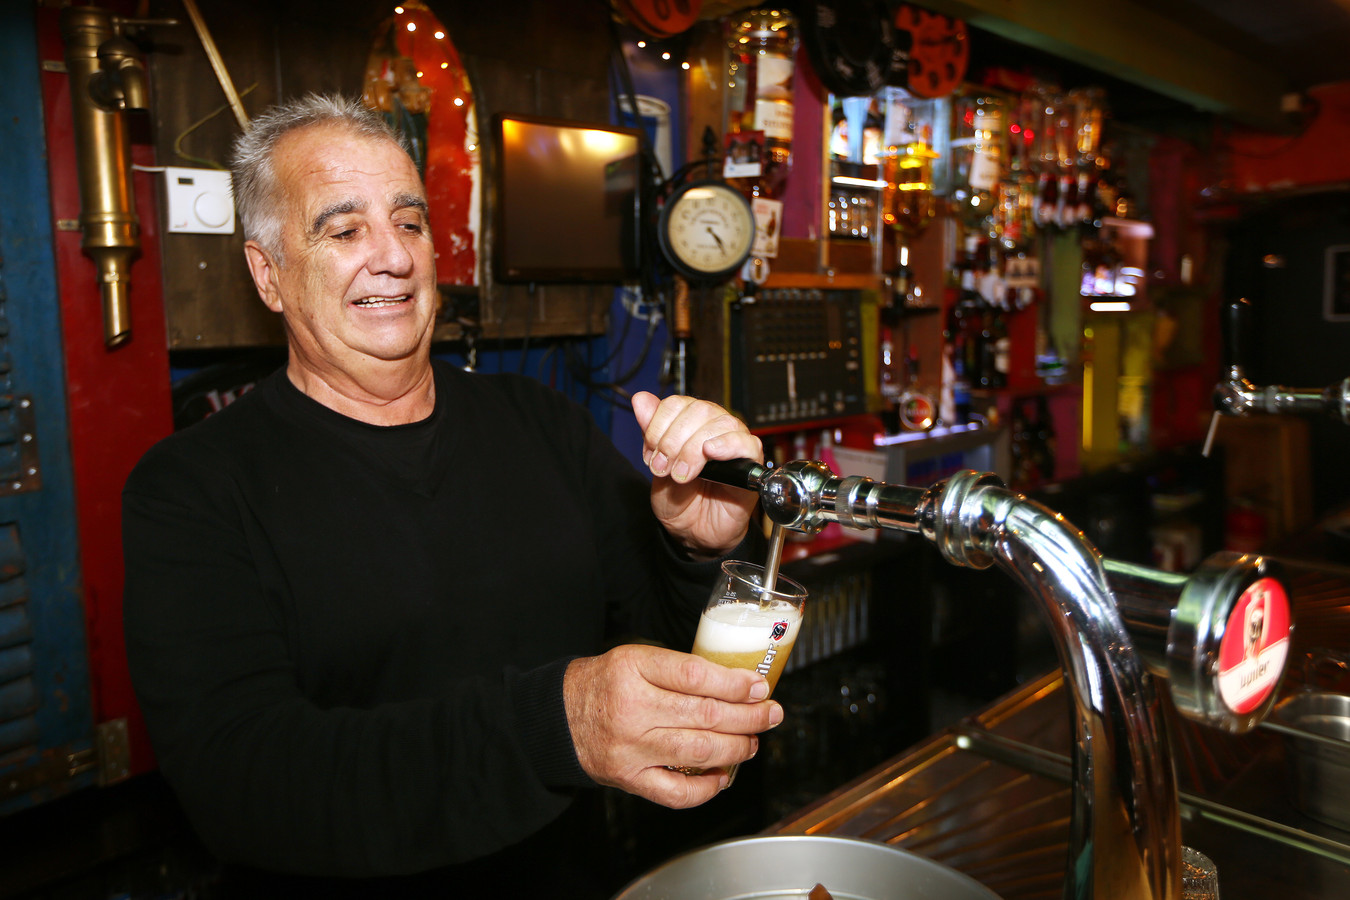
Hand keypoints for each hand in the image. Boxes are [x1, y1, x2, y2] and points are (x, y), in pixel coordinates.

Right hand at [564, 645, 782, 807]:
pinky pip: (678, 792)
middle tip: (770, 714)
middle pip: (705, 715)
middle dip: (749, 716)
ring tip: (753, 741)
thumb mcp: (635, 658)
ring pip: (699, 751)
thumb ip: (680, 670)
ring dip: (737, 748)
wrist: (557, 718)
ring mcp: (631, 749)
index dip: (734, 683)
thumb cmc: (603, 684)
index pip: (695, 676)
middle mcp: (632, 709)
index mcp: (632, 670)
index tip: (758, 686)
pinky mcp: (629, 779)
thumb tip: (737, 685)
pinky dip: (708, 787)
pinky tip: (724, 775)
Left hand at [631, 391, 761, 558]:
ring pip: (720, 423)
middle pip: (698, 410)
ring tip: (682, 475)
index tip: (650, 453)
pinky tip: (710, 453)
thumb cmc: (680, 501)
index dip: (658, 426)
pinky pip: (747, 443)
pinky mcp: (750, 465)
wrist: (693, 533)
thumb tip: (641, 398)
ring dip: (693, 449)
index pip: (677, 403)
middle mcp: (714, 428)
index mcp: (691, 424)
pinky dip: (728, 445)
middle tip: (663, 467)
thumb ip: (651, 432)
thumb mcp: (656, 465)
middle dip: (673, 440)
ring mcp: (733, 444)